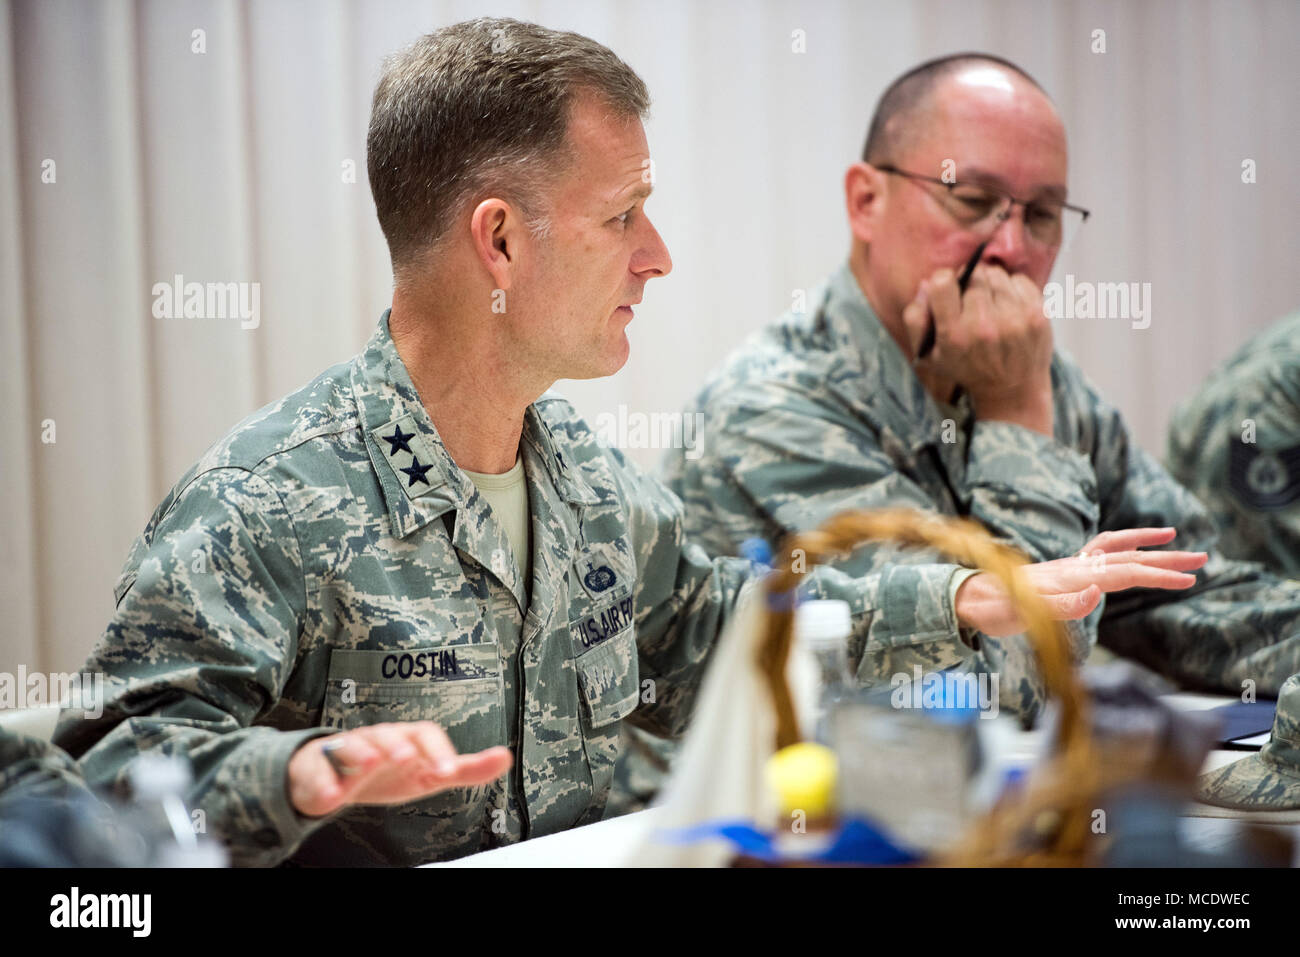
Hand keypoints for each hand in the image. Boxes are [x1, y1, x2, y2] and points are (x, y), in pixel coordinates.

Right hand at [288, 721, 511, 817]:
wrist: (336, 780)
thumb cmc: (388, 773)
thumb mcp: (427, 774)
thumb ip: (465, 769)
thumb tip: (505, 758)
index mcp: (404, 739)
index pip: (424, 734)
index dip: (437, 751)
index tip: (448, 772)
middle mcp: (374, 739)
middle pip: (386, 733)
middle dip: (396, 744)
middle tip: (406, 758)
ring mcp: (341, 750)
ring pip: (348, 744)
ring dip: (359, 753)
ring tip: (369, 765)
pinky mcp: (312, 767)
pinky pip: (314, 770)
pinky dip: (321, 783)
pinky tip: (330, 798)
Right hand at [902, 263, 1053, 434]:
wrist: (1013, 390)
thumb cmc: (965, 368)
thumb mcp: (928, 355)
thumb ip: (916, 319)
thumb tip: (927, 284)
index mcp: (954, 335)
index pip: (942, 282)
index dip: (943, 282)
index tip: (948, 292)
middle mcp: (984, 326)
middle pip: (972, 274)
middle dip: (968, 283)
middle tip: (970, 301)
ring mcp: (1014, 319)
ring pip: (996, 274)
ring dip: (990, 284)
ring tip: (989, 304)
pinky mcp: (1037, 314)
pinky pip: (1019, 279)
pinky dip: (1011, 287)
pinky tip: (1007, 306)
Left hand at [954, 526, 1206, 636]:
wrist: (974, 597)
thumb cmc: (999, 608)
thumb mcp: (1027, 613)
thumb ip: (1062, 604)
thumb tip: (1097, 592)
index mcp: (1072, 576)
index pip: (1124, 573)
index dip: (1157, 576)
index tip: (1188, 579)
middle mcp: (1075, 566)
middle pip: (1129, 559)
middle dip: (1167, 560)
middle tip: (1204, 559)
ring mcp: (1072, 565)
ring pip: (1120, 551)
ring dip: (1150, 548)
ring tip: (1180, 543)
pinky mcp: (1067, 569)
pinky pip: (1102, 551)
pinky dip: (1124, 544)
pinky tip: (1134, 547)